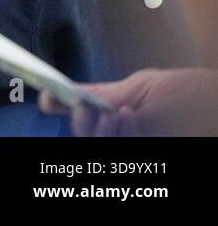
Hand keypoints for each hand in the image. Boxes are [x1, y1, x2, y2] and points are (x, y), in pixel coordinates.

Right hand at [38, 68, 217, 135]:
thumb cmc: (191, 94)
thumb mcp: (144, 88)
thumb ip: (108, 97)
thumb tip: (72, 98)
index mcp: (115, 104)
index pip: (78, 105)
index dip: (56, 102)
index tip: (46, 100)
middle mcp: (121, 125)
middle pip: (85, 132)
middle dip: (79, 122)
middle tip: (83, 110)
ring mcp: (134, 138)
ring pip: (100, 143)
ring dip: (101, 130)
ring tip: (115, 113)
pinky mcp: (147, 147)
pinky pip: (123, 146)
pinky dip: (122, 132)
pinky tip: (131, 115)